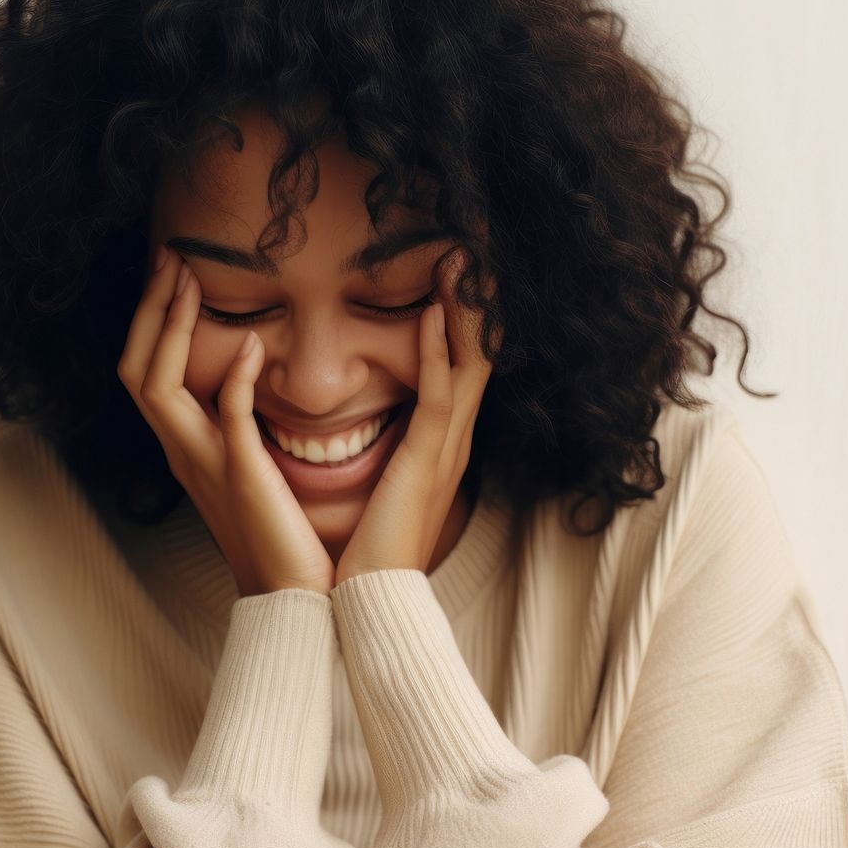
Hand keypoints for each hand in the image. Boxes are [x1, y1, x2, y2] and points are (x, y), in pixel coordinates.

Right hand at [117, 244, 335, 598]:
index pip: (144, 372)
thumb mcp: (250, 466)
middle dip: (149, 311)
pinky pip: (226, 418)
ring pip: (157, 387)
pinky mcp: (242, 476)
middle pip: (135, 369)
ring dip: (172, 329)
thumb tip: (249, 377)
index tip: (173, 277)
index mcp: (184, 447)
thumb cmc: (281, 532)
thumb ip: (238, 425)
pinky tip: (250, 345)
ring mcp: (205, 464)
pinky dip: (231, 378)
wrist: (295, 593)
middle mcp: (182, 452)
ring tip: (191, 283)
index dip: (150, 322)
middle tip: (171, 260)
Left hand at [334, 251, 496, 585]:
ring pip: (467, 366)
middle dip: (478, 304)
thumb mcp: (383, 483)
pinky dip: (439, 354)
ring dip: (466, 313)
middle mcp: (452, 440)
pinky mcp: (427, 462)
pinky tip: (434, 316)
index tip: (459, 274)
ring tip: (463, 262)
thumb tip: (375, 421)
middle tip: (475, 251)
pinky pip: (438, 398)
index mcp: (440, 443)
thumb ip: (388, 447)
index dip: (465, 319)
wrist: (371, 597)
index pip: (461, 366)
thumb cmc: (369, 545)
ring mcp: (445, 450)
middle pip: (477, 355)